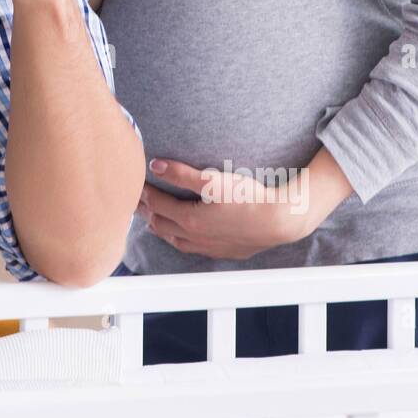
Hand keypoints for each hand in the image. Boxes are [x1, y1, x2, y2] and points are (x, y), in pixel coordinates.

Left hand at [138, 150, 353, 259]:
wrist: (280, 221)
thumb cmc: (249, 197)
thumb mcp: (213, 180)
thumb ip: (181, 174)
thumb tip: (155, 166)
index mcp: (189, 220)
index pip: (157, 205)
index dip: (144, 194)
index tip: (136, 184)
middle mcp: (195, 237)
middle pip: (161, 225)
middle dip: (147, 212)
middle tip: (136, 202)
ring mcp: (209, 247)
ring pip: (174, 240)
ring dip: (160, 228)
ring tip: (152, 219)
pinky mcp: (224, 251)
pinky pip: (191, 248)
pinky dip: (178, 240)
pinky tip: (182, 236)